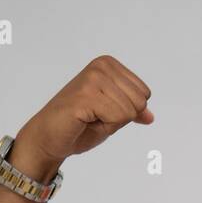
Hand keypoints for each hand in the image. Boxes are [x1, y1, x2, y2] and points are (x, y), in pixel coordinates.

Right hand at [13, 55, 153, 175]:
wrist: (50, 137)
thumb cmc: (80, 125)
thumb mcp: (114, 117)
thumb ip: (132, 112)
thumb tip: (151, 116)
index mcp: (109, 65)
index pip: (144, 93)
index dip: (128, 111)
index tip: (104, 111)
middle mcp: (101, 66)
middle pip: (139, 102)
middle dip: (121, 118)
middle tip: (96, 117)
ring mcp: (93, 78)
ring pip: (129, 111)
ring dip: (110, 123)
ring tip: (89, 118)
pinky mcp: (86, 95)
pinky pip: (116, 117)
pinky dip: (104, 126)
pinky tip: (85, 120)